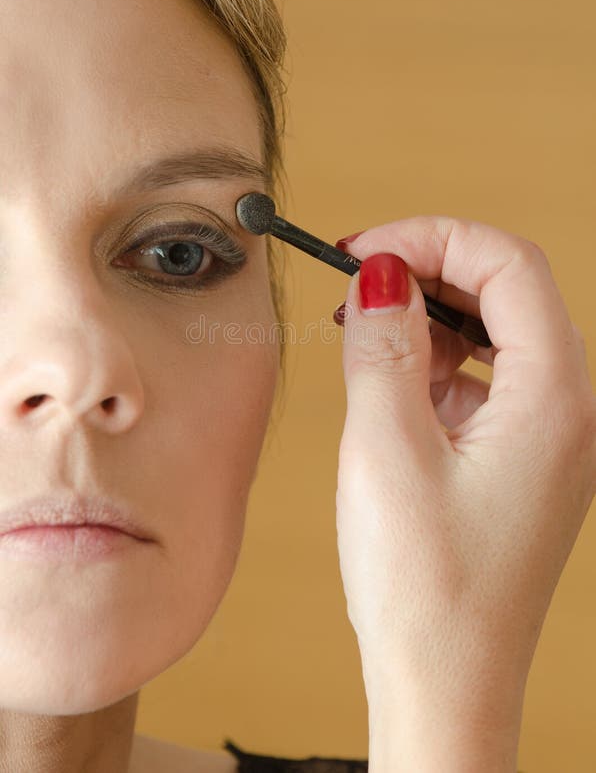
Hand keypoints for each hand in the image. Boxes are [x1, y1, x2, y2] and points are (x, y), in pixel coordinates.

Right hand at [334, 217, 595, 765]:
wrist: (444, 685)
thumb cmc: (424, 587)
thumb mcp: (386, 450)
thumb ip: (385, 348)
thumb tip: (382, 274)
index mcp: (555, 398)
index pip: (509, 266)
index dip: (433, 239)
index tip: (364, 249)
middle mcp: (567, 411)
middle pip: (507, 293)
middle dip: (429, 272)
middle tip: (357, 282)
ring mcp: (546, 436)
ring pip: (494, 334)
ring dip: (429, 318)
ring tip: (364, 334)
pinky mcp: (518, 459)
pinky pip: (483, 380)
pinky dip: (434, 364)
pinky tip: (390, 383)